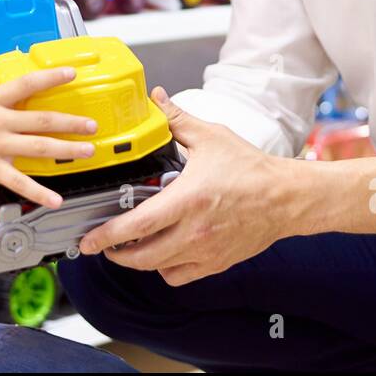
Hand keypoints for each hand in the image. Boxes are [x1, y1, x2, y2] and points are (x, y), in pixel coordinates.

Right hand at [0, 67, 98, 208]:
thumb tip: (2, 102)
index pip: (26, 84)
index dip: (51, 77)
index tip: (71, 73)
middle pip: (43, 119)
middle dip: (72, 122)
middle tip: (93, 124)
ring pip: (40, 147)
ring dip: (67, 149)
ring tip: (87, 151)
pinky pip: (20, 183)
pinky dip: (40, 193)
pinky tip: (56, 199)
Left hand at [77, 87, 292, 285]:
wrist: (287, 198)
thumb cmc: (251, 168)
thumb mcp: (211, 138)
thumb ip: (177, 120)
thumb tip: (156, 99)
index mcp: (187, 199)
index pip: (136, 226)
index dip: (106, 236)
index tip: (88, 239)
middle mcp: (194, 231)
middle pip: (141, 256)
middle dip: (114, 253)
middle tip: (102, 244)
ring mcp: (205, 251)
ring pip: (158, 268)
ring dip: (138, 260)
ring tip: (130, 246)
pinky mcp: (216, 262)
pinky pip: (180, 276)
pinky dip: (166, 269)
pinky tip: (162, 253)